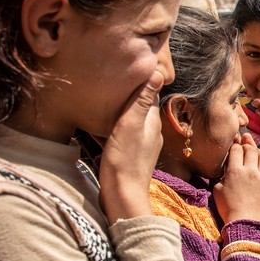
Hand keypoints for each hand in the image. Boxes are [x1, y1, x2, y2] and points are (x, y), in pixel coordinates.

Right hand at [99, 71, 165, 222]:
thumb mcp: (132, 124)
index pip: (149, 93)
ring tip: (103, 97)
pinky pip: (121, 134)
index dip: (140, 80)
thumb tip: (159, 73)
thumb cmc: (125, 159)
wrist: (122, 196)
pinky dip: (113, 125)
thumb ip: (142, 101)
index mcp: (152, 121)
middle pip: (139, 106)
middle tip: (111, 78)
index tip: (129, 65)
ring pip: (130, 120)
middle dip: (128, 94)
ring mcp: (140, 145)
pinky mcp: (129, 155)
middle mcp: (150, 132)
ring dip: (119, 110)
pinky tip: (100, 124)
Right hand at [213, 136, 259, 222]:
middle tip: (244, 140)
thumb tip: (225, 169)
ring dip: (258, 149)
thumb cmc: (228, 208)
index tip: (234, 143)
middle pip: (250, 150)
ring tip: (254, 147)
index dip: (235, 144)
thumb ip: (221, 176)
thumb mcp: (217, 189)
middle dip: (247, 143)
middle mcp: (250, 170)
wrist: (246, 222)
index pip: (236, 150)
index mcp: (235, 171)